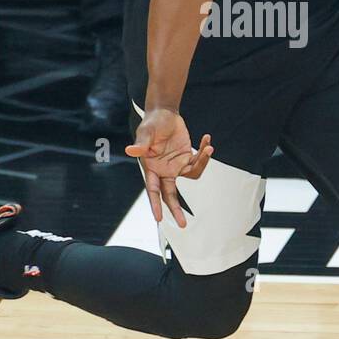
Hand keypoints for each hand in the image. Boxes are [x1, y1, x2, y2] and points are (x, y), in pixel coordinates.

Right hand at [124, 108, 213, 226]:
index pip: (153, 190)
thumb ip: (141, 143)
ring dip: (203, 163)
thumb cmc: (152, 122)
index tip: (159, 218)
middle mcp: (164, 170)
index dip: (156, 204)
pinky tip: (206, 140)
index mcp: (151, 167)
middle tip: (183, 224)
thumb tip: (131, 151)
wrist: (165, 113)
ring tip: (208, 146)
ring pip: (192, 174)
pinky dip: (205, 152)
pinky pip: (199, 161)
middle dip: (177, 209)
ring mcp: (176, 165)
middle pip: (170, 194)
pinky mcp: (187, 158)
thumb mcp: (146, 131)